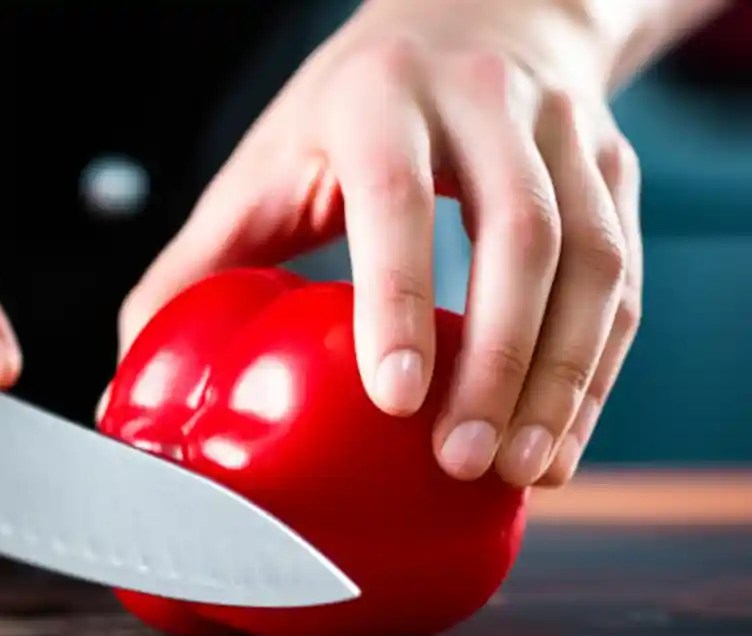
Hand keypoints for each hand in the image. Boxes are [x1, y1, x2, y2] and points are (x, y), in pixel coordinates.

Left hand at [118, 0, 641, 487]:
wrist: (475, 15)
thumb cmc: (351, 108)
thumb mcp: (265, 160)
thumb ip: (200, 260)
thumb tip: (130, 366)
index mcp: (378, 97)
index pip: (396, 199)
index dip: (399, 300)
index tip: (396, 401)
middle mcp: (484, 102)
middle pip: (521, 234)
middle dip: (502, 362)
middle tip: (464, 462)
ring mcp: (565, 131)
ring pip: (593, 261)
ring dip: (566, 379)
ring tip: (527, 471)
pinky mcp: (613, 167)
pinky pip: (624, 280)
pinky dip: (599, 370)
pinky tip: (564, 436)